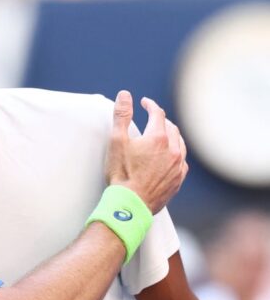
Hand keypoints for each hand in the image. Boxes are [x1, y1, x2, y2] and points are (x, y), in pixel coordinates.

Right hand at [105, 90, 187, 212]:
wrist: (130, 204)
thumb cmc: (121, 174)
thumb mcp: (117, 141)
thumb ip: (121, 115)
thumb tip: (125, 95)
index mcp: (158, 138)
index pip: (157, 114)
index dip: (150, 105)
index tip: (144, 103)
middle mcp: (173, 150)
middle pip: (170, 127)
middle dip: (161, 120)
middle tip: (152, 118)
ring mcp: (178, 166)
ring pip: (180, 144)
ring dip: (171, 136)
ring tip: (162, 135)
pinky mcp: (178, 180)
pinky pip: (182, 161)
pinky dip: (176, 153)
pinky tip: (169, 156)